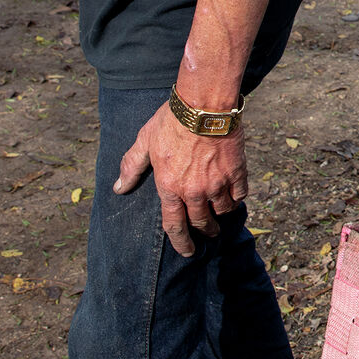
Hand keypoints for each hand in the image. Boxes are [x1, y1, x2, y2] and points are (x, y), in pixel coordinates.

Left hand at [114, 104, 247, 256]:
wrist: (204, 106)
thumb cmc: (172, 121)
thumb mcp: (145, 142)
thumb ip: (131, 167)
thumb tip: (119, 188)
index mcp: (170, 187)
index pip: (174, 226)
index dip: (181, 242)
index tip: (187, 251)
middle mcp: (194, 192)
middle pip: (202, 222)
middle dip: (206, 231)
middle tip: (209, 233)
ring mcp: (217, 183)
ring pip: (223, 210)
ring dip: (221, 213)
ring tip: (221, 211)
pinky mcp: (236, 172)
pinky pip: (240, 194)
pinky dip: (237, 196)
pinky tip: (235, 193)